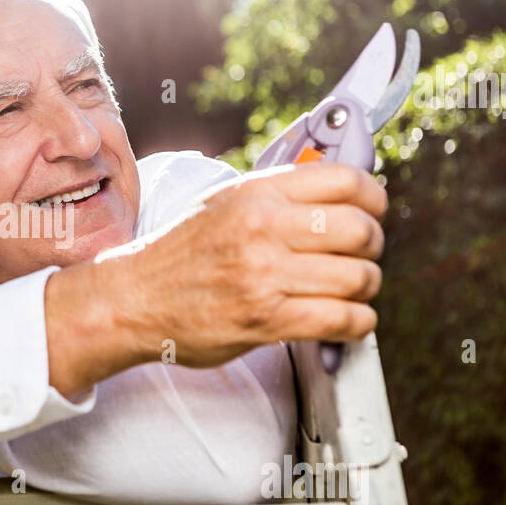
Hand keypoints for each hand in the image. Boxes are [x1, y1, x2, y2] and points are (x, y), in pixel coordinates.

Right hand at [45, 162, 386, 394]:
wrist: (131, 299)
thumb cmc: (177, 255)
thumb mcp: (222, 204)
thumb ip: (275, 196)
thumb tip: (336, 195)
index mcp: (256, 193)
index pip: (347, 181)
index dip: (373, 199)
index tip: (371, 213)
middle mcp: (263, 227)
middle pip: (361, 229)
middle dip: (373, 248)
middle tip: (361, 258)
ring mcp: (265, 274)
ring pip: (359, 277)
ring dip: (366, 289)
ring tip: (351, 292)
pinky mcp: (266, 319)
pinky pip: (342, 319)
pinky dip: (358, 323)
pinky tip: (347, 321)